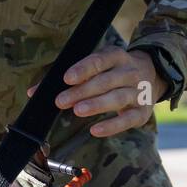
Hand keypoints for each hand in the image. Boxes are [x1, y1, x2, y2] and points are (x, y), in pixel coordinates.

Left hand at [29, 48, 166, 137]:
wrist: (152, 74)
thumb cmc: (112, 71)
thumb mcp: (96, 66)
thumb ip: (67, 77)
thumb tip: (34, 92)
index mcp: (117, 56)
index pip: (100, 60)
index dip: (83, 69)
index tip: (66, 78)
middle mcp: (130, 72)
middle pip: (106, 81)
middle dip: (82, 91)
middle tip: (61, 101)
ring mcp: (139, 92)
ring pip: (117, 98)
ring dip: (97, 105)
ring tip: (77, 111)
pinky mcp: (143, 112)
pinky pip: (128, 120)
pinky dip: (112, 126)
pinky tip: (95, 130)